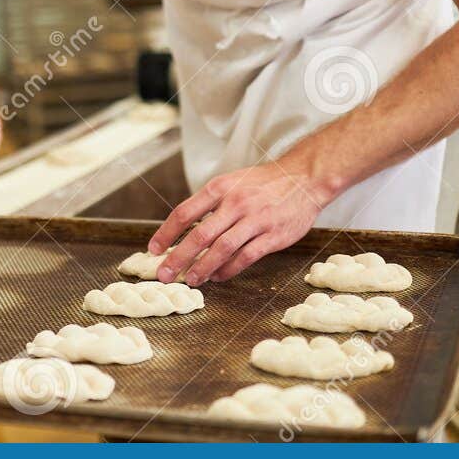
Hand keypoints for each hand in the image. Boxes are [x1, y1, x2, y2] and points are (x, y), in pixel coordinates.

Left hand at [146, 156, 332, 283]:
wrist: (304, 179)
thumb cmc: (263, 183)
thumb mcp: (232, 182)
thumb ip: (210, 203)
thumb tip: (184, 228)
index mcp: (220, 188)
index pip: (184, 213)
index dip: (166, 233)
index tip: (154, 250)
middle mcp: (235, 203)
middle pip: (200, 235)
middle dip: (178, 257)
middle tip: (165, 274)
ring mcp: (255, 220)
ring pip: (222, 249)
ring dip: (202, 267)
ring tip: (190, 280)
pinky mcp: (273, 235)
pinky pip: (246, 257)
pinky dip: (229, 270)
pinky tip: (218, 277)